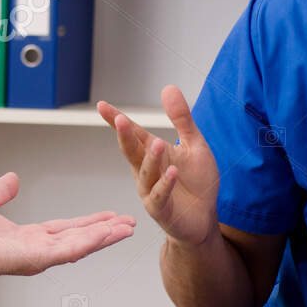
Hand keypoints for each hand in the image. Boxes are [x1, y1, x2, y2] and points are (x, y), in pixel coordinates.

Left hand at [0, 173, 134, 288]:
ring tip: (127, 227)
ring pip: (80, 245)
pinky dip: (89, 242)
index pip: (67, 229)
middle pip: (80, 238)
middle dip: (106, 231)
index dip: (90, 223)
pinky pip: (68, 250)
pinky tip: (107, 234)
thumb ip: (1, 192)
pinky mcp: (35, 260)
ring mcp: (39, 256)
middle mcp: (38, 249)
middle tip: (130, 223)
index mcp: (29, 237)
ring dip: (104, 236)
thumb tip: (12, 179)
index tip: (110, 216)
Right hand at [98, 86, 220, 247]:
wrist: (204, 218)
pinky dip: (166, 184)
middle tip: (119, 120)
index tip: (101, 105)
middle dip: (124, 136)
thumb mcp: (195, 145)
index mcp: (152, 153)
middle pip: (131, 151)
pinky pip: (160, 195)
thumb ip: (182, 119)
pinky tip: (173, 172)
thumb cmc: (197, 182)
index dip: (116, 120)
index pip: (132, 134)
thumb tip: (168, 88)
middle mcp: (146, 171)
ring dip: (150, 159)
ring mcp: (150, 191)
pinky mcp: (161, 210)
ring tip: (157, 142)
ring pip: (145, 173)